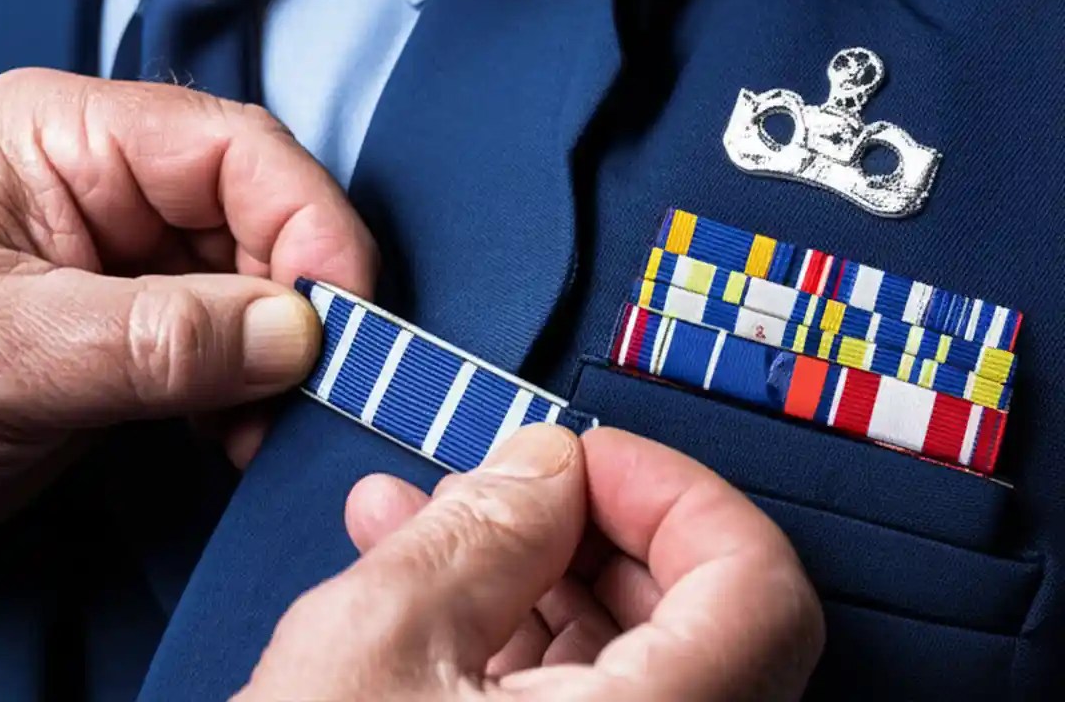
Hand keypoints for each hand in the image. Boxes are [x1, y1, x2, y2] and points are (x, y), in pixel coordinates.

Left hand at [0, 69, 375, 611]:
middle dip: (300, 302)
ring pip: (255, 287)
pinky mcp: (127, 333)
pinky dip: (249, 391)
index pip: (233, 149)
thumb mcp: (1, 354)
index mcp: (58, 138)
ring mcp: (118, 264)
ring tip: (263, 422)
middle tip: (316, 383)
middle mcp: (99, 188)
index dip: (308, 222)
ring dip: (280, 357)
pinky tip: (233, 432)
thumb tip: (292, 330)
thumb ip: (154, 338)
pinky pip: (226, 345)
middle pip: (259, 215)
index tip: (344, 310)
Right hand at [236, 425, 823, 700]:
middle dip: (586, 531)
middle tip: (501, 492)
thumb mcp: (375, 648)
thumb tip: (543, 467)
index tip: (586, 461)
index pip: (757, 584)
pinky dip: (513, 651)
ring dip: (534, 581)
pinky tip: (426, 602)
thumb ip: (479, 532)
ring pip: (630, 671)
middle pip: (698, 622)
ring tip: (428, 528)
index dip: (674, 491)